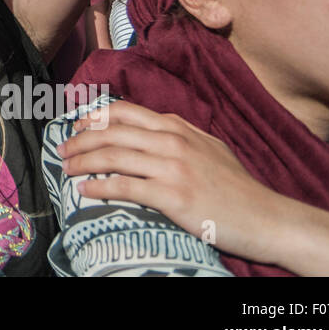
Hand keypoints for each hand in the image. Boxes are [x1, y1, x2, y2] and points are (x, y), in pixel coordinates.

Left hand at [58, 100, 284, 264]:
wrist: (267, 217)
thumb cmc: (237, 187)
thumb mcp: (207, 147)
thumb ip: (177, 135)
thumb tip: (148, 130)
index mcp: (177, 127)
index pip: (124, 112)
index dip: (93, 118)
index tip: (76, 127)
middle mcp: (172, 141)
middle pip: (111, 132)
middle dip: (79, 140)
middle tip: (62, 150)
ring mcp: (172, 167)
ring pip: (113, 156)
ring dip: (82, 162)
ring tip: (66, 168)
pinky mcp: (173, 195)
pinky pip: (124, 186)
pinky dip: (99, 187)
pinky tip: (85, 191)